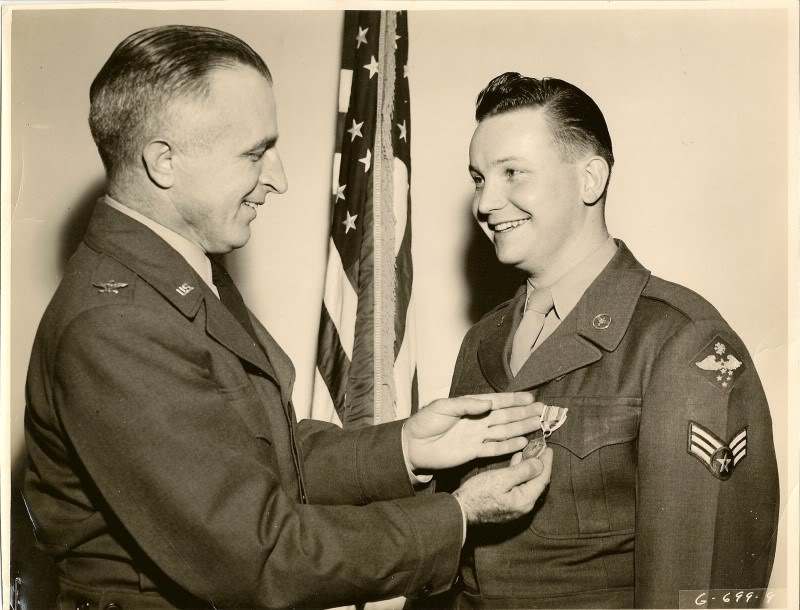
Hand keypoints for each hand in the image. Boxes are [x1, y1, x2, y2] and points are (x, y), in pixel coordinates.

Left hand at [403, 393, 543, 471]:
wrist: (413, 446)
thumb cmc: (425, 422)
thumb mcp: (442, 407)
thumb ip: (465, 404)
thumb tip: (488, 403)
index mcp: (470, 406)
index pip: (497, 402)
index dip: (514, 400)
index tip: (531, 398)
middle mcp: (477, 421)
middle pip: (506, 416)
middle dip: (524, 413)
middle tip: (543, 410)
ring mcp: (477, 437)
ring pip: (504, 431)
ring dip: (522, 427)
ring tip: (539, 423)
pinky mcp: (473, 452)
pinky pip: (495, 448)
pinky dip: (509, 446)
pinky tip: (523, 442)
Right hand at [452, 448, 552, 523]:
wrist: (461, 511)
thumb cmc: (478, 494)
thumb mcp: (501, 479)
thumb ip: (522, 471)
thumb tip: (540, 464)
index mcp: (525, 500)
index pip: (542, 479)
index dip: (546, 463)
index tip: (549, 448)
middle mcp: (524, 505)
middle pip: (537, 482)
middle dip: (540, 464)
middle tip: (541, 448)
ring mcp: (516, 505)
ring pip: (528, 483)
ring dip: (530, 467)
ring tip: (530, 451)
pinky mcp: (507, 503)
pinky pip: (519, 486)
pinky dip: (520, 473)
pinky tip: (517, 461)